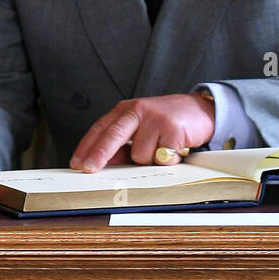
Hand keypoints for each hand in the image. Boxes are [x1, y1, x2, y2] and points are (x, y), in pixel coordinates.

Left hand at [69, 94, 214, 172]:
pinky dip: (167, 160)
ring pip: (139, 155)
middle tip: (88, 170)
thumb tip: (103, 165)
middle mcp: (138, 110)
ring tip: (161, 149)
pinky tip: (174, 149)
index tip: (77, 163)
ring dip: (149, 160)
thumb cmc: (166, 122)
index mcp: (126, 109)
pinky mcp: (172, 128)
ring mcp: (155, 118)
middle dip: (99, 155)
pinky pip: (161, 158)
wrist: (200, 109)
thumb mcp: (140, 128)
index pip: (101, 128)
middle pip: (113, 135)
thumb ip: (122, 144)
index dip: (87, 147)